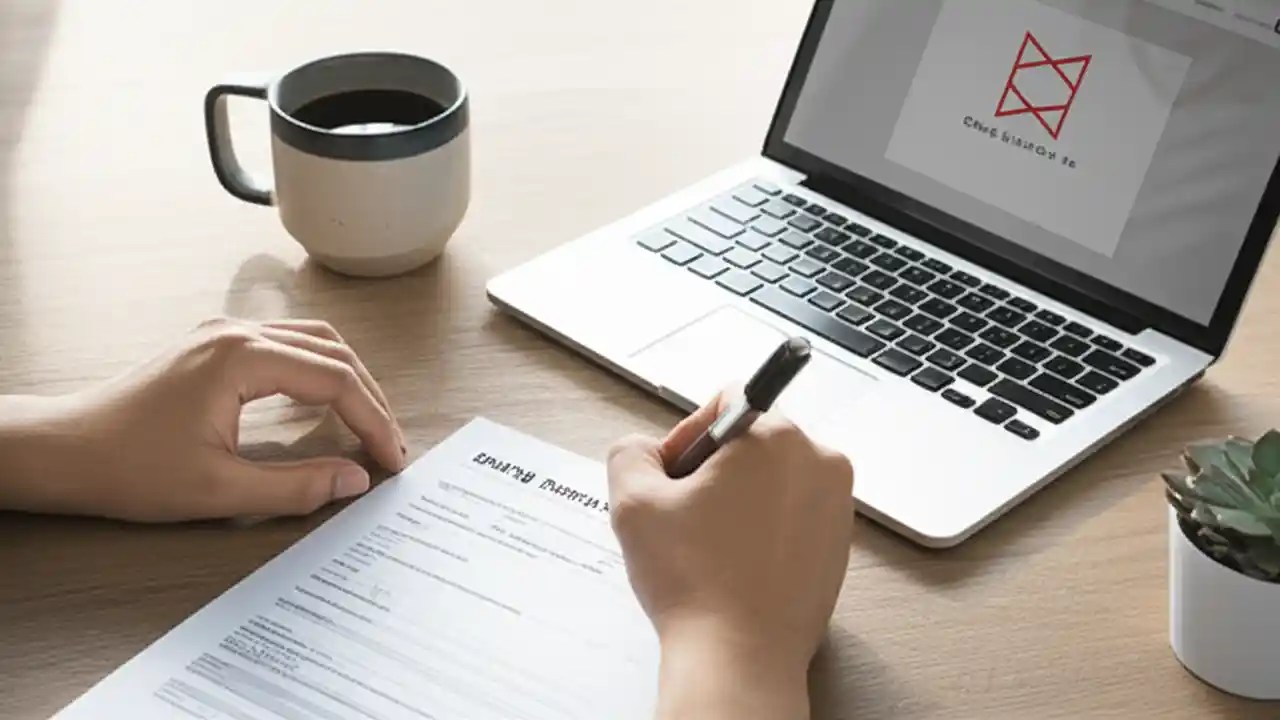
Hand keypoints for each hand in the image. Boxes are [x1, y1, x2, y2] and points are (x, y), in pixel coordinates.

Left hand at [0, 317, 404, 520]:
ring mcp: (223, 334)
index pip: (335, 380)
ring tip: (367, 424)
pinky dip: (318, 372)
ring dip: (348, 379)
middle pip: (333, 351)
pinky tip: (323, 404)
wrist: (62, 451)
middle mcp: (236, 333)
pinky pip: (286, 345)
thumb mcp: (219, 491)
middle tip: (389, 444)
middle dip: (370, 397)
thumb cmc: (127, 468)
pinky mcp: (213, 346)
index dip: (373, 421)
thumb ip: (296, 486)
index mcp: (241, 358)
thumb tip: (354, 479)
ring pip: (313, 341)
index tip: (392, 458)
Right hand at [607, 390, 853, 719]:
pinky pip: (795, 513)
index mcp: (774, 438)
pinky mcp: (840, 543)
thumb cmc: (696, 583)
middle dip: (715, 467)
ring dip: (741, 497)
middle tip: (688, 514)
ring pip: (775, 476)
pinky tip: (738, 562)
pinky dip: (766, 527)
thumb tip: (647, 451)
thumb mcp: (634, 503)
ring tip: (713, 544)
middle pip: (754, 438)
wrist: (740, 659)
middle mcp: (819, 461)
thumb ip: (630, 452)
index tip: (675, 476)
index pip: (726, 399)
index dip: (688, 433)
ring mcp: (836, 505)